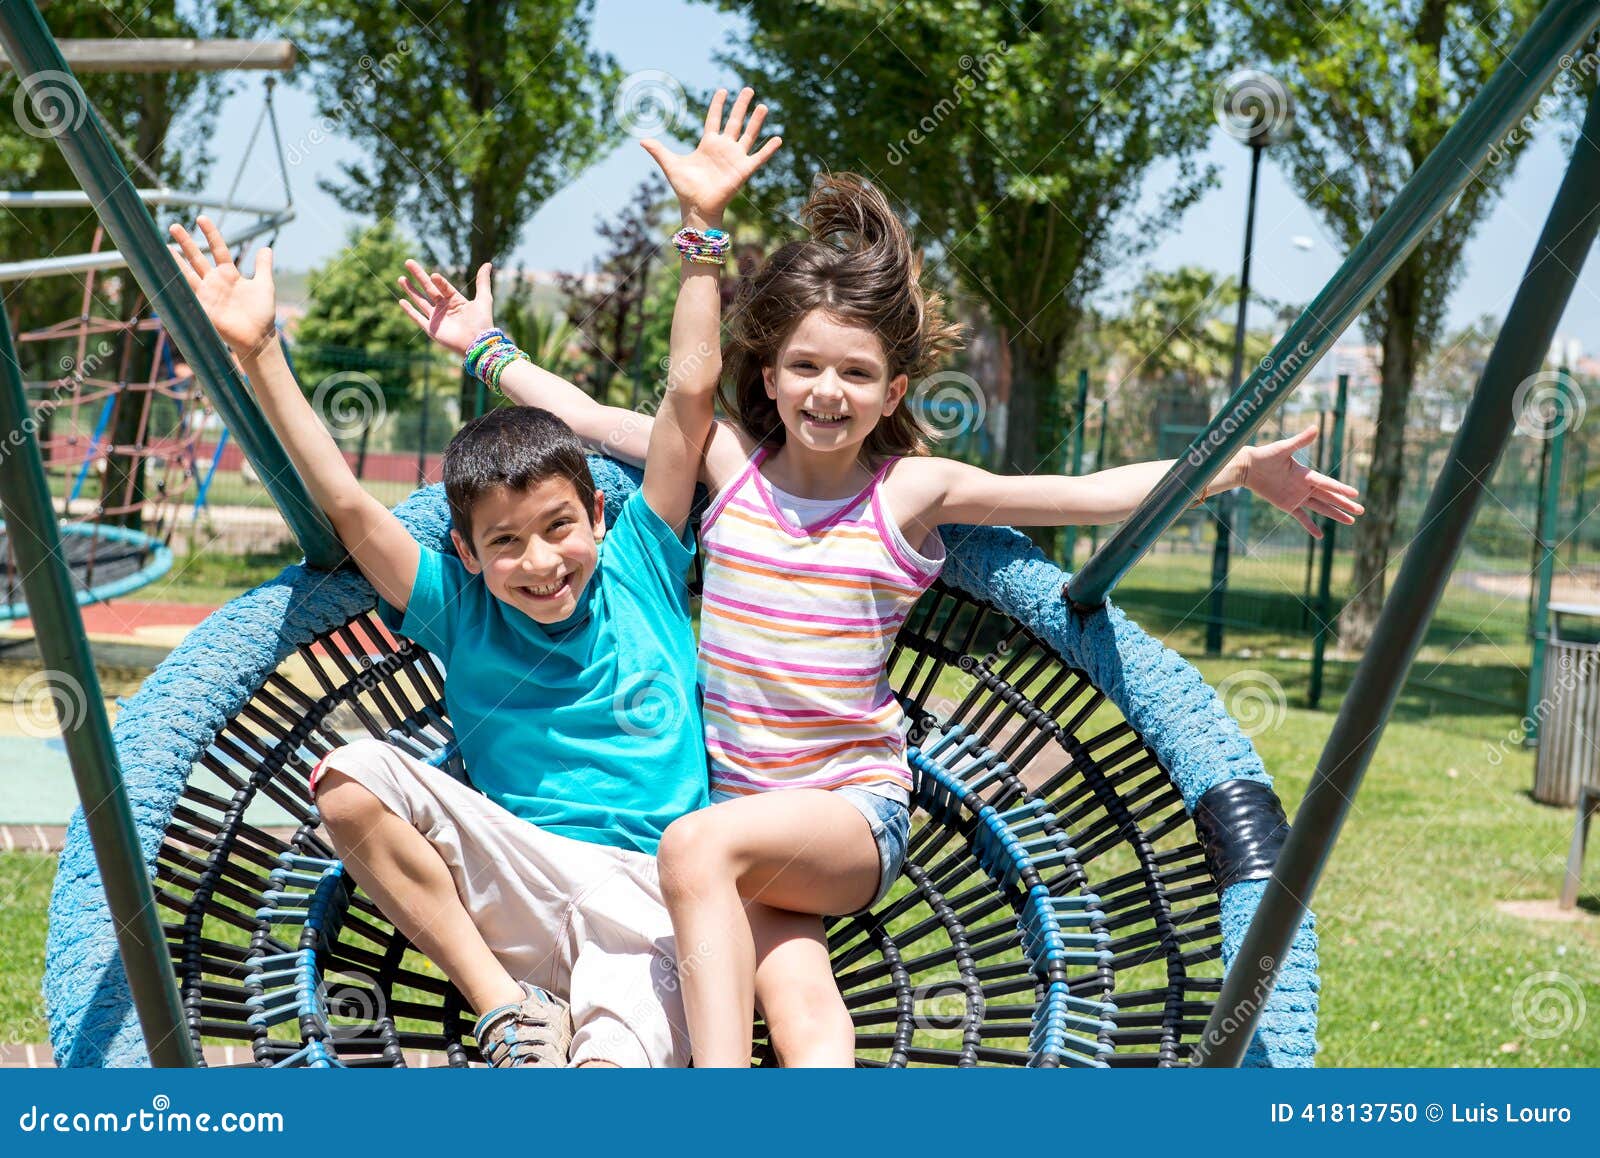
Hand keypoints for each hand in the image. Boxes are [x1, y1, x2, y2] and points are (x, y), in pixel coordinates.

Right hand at [169, 217, 276, 356]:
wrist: (258, 338)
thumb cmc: (262, 314)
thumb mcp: (264, 285)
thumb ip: (263, 267)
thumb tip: (266, 248)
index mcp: (229, 274)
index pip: (218, 249)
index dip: (210, 234)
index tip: (201, 218)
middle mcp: (215, 282)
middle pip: (198, 258)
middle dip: (186, 243)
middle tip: (173, 226)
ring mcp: (207, 294)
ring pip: (188, 273)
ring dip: (176, 260)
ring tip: (162, 245)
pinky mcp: (203, 307)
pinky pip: (187, 293)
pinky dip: (177, 285)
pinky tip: (164, 274)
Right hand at [397, 260, 494, 356]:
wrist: (477, 343)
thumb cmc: (482, 322)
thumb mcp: (484, 298)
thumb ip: (483, 281)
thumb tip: (488, 263)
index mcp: (456, 301)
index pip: (443, 286)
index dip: (438, 280)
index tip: (434, 275)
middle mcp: (445, 308)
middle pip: (428, 288)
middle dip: (418, 276)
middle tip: (408, 262)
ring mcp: (437, 319)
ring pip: (420, 301)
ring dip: (410, 290)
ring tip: (401, 278)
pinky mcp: (431, 329)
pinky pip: (418, 318)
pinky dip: (409, 310)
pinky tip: (401, 300)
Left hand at [640, 86, 781, 222]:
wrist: (697, 206)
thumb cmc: (685, 188)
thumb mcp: (670, 164)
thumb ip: (658, 150)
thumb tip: (641, 140)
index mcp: (707, 144)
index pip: (714, 119)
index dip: (718, 105)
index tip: (723, 90)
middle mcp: (723, 148)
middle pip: (734, 121)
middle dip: (741, 106)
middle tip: (748, 89)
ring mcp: (735, 158)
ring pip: (748, 135)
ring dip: (756, 121)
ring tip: (763, 106)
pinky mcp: (744, 170)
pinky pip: (759, 157)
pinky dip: (768, 149)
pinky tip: (778, 138)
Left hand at [1240, 426, 1364, 537]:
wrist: (1249, 467)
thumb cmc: (1265, 455)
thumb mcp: (1283, 448)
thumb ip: (1300, 441)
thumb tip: (1315, 427)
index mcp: (1306, 474)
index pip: (1328, 483)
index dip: (1341, 489)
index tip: (1355, 494)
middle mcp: (1305, 486)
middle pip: (1329, 498)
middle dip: (1345, 504)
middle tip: (1361, 510)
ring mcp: (1297, 497)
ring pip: (1321, 508)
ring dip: (1335, 514)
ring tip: (1351, 521)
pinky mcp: (1287, 505)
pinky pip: (1302, 518)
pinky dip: (1311, 526)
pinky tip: (1321, 536)